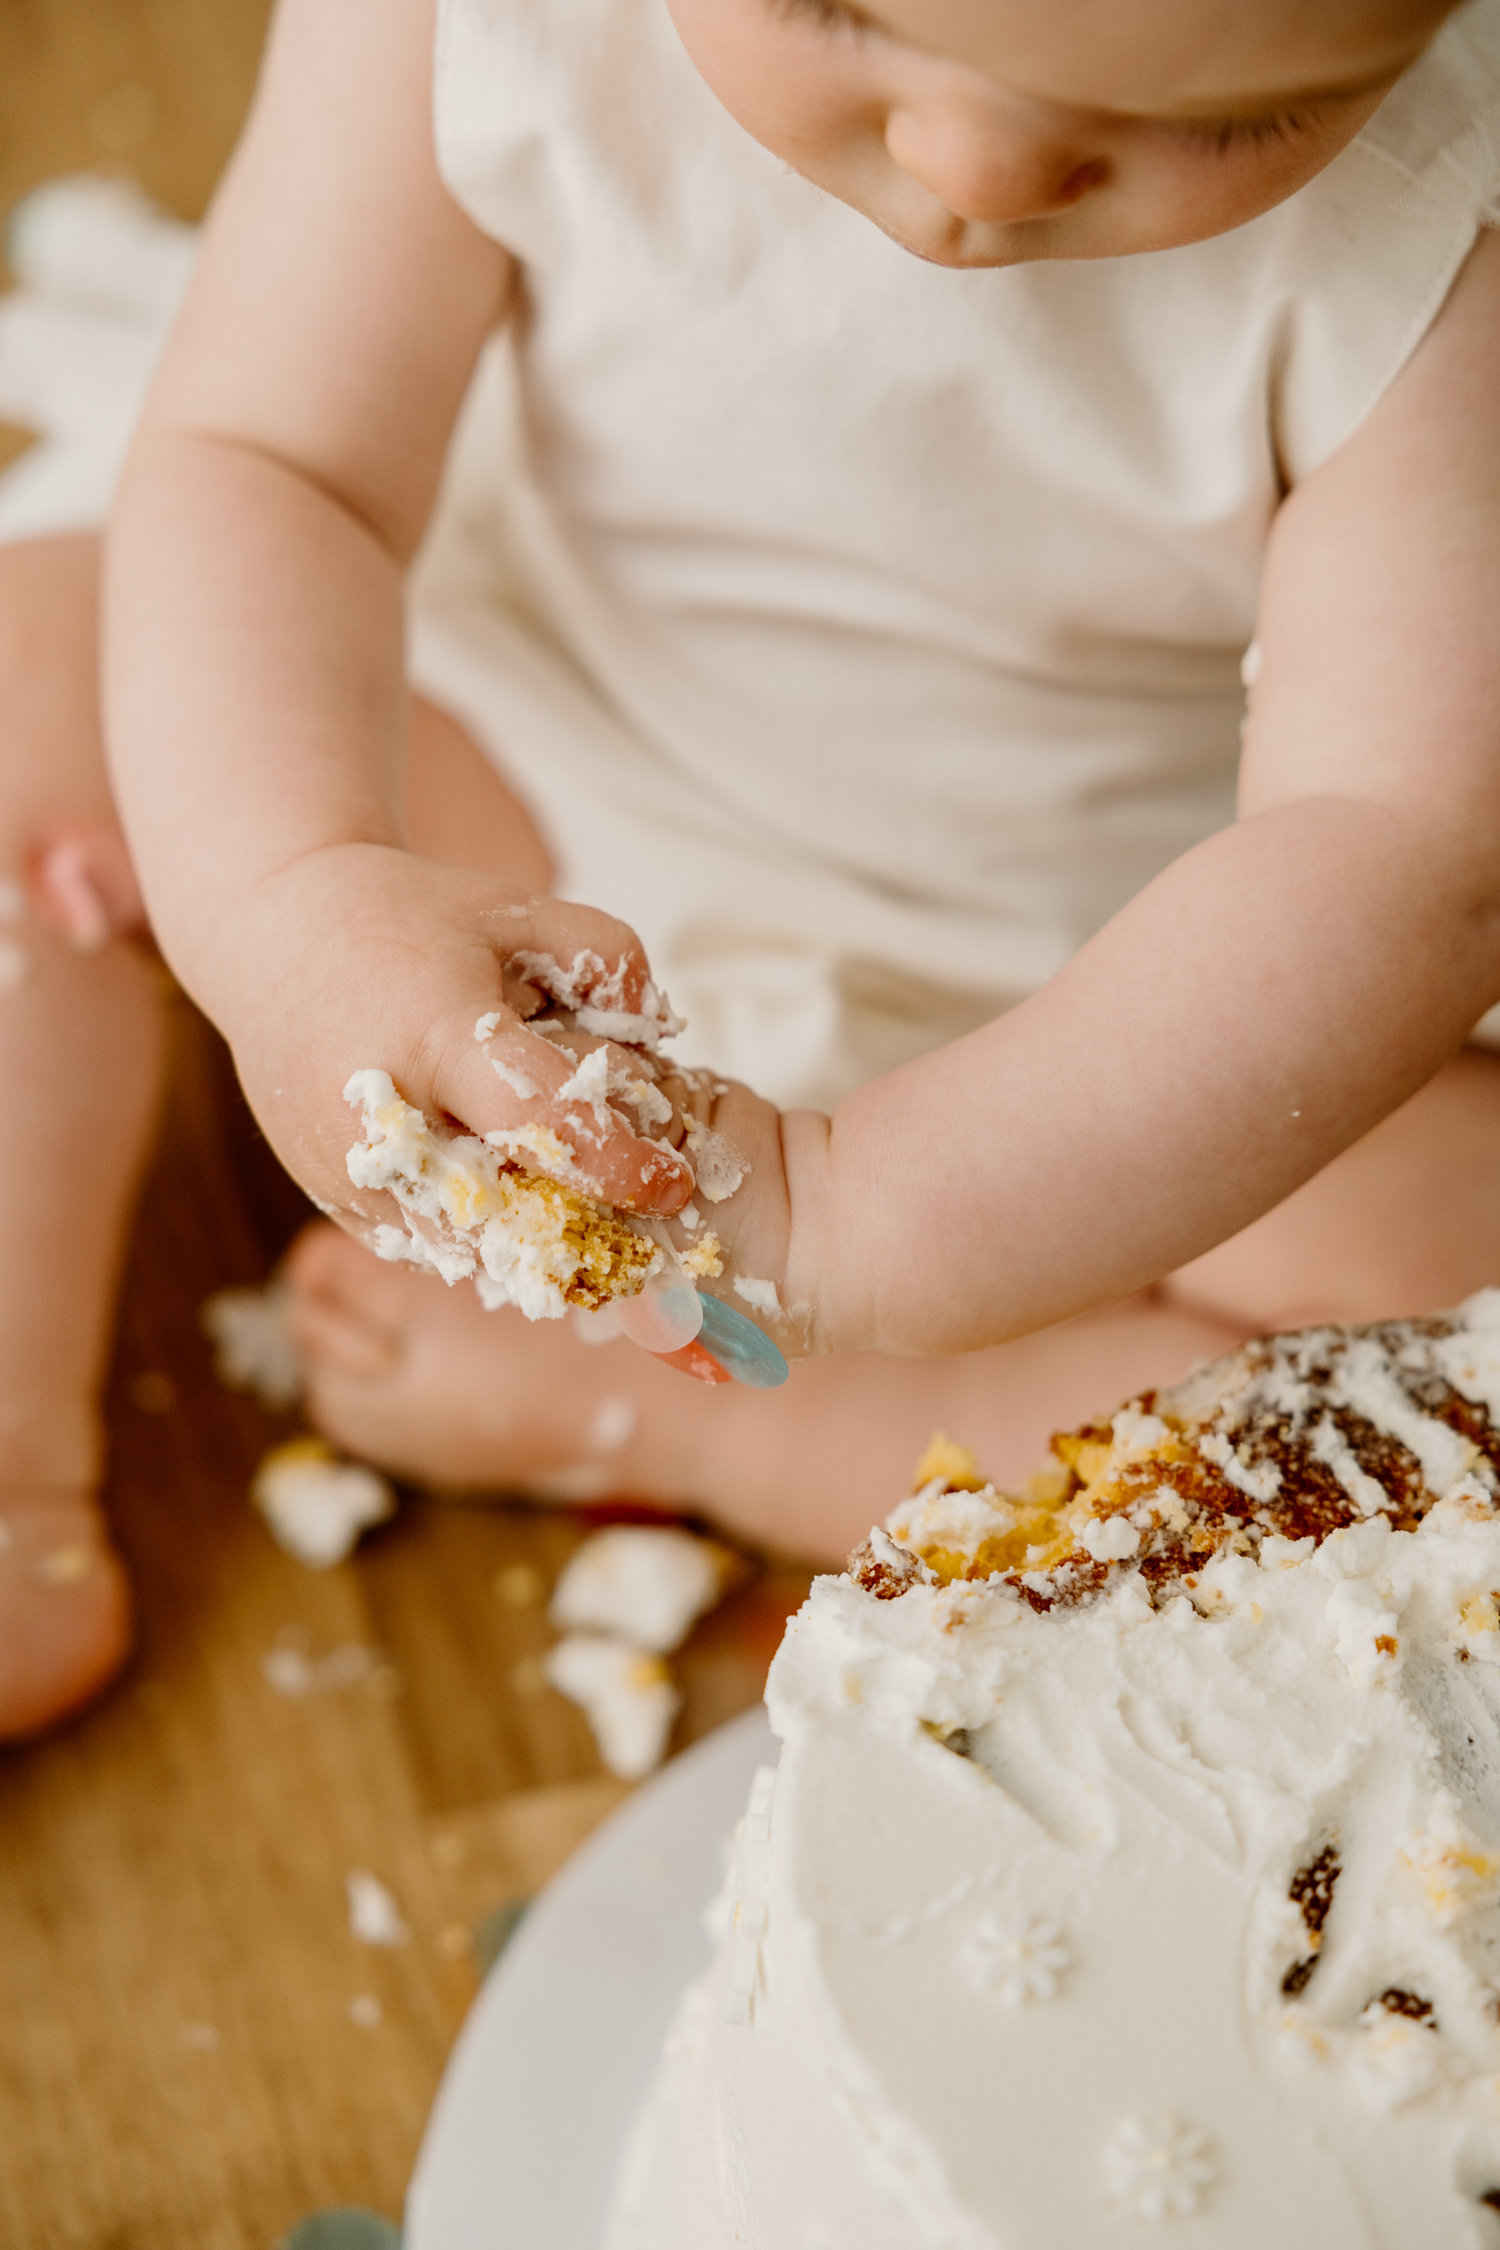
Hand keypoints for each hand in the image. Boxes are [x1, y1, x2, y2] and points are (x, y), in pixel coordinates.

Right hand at [207, 840, 695, 1238]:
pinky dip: (479, 1247)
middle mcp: (387, 1116)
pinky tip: (519, 1221)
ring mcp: (350, 1169)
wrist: (274, 935)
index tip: (672, 1184)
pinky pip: (425, 1250)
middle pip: (509, 1214)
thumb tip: (659, 1029)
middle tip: (642, 1235)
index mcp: (439, 1035)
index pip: (544, 1124)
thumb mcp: (514, 908)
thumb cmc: (410, 919)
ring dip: (534, 1254)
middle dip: (585, 1234)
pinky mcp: (331, 1198)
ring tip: (587, 1235)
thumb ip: (605, 955)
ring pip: (467, 1252)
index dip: (618, 1165)